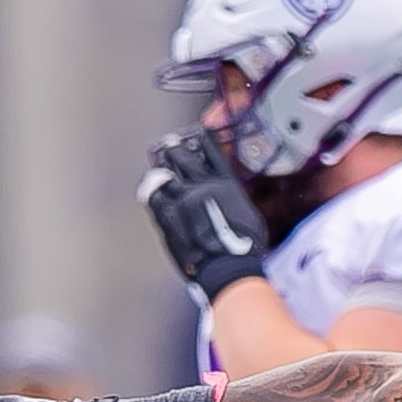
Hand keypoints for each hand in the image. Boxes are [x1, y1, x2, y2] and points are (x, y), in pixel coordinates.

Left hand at [138, 128, 268, 299]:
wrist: (226, 267)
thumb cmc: (244, 249)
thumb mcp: (249, 218)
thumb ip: (232, 202)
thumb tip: (224, 200)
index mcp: (226, 186)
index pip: (213, 155)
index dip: (204, 142)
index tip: (197, 134)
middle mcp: (202, 187)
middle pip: (183, 159)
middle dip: (175, 150)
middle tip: (170, 143)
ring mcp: (182, 201)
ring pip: (165, 176)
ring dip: (161, 168)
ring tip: (158, 161)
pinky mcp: (167, 217)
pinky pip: (155, 198)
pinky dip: (154, 192)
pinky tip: (152, 189)